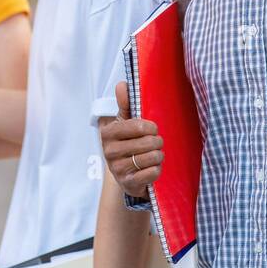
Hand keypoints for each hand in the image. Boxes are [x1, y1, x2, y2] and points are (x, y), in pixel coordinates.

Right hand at [99, 81, 162, 198]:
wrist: (126, 175)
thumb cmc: (128, 143)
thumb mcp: (125, 123)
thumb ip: (125, 104)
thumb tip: (122, 84)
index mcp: (108, 133)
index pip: (137, 126)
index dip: (150, 127)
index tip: (153, 129)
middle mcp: (109, 151)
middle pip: (147, 142)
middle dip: (157, 142)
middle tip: (156, 143)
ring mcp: (117, 169)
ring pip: (152, 157)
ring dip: (159, 155)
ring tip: (155, 155)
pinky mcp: (128, 183)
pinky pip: (152, 172)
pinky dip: (157, 169)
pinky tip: (153, 167)